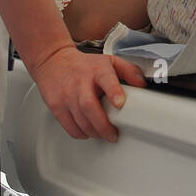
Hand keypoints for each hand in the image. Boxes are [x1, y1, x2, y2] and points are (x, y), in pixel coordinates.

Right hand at [27, 44, 147, 142]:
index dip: (114, 92)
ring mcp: (66, 95)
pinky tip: (88, 130)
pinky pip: (69, 127)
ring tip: (102, 133)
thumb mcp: (109, 61)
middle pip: (90, 107)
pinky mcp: (56, 106)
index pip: (106, 79)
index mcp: (97, 71)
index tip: (120, 103)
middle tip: (113, 134)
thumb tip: (142, 85)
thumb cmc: (84, 65)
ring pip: (80, 120)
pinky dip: (81, 133)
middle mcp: (80, 83)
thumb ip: (129, 71)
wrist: (53, 61)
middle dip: (103, 125)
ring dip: (94, 132)